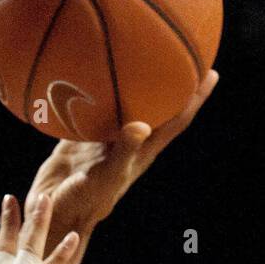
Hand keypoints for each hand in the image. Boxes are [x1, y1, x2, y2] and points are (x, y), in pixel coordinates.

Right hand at [27, 69, 219, 245]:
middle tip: (184, 51)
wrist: (53, 212)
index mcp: (141, 151)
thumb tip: (141, 125)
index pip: (175, 121)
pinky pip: (92, 106)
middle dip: (171, 83)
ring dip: (135, 82)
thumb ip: (123, 151)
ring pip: (126, 103)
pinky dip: (96, 89)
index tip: (211, 72)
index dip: (195, 98)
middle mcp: (127, 140)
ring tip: (142, 53)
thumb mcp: (106, 178)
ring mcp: (104, 137)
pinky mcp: (80, 135)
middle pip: (157, 106)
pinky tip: (95, 68)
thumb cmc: (84, 202)